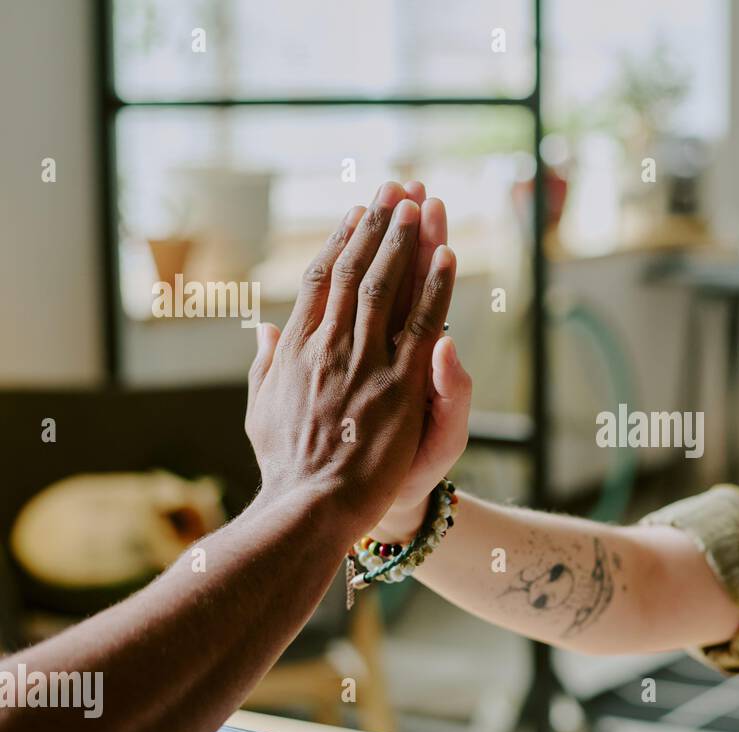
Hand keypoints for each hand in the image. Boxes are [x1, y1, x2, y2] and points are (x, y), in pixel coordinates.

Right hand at [244, 182, 457, 544]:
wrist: (313, 510)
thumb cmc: (288, 467)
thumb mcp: (262, 410)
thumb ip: (266, 365)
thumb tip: (262, 326)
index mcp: (297, 349)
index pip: (321, 281)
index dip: (342, 242)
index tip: (357, 212)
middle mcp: (330, 346)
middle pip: (358, 271)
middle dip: (379, 225)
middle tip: (396, 186)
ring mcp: (366, 363)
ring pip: (389, 287)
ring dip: (407, 241)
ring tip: (421, 202)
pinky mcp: (400, 386)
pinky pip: (424, 324)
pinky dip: (437, 287)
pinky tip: (448, 255)